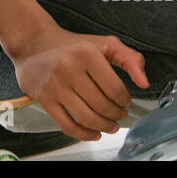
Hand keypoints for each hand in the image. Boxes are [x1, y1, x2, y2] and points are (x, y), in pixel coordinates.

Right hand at [11, 24, 149, 140]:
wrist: (32, 42)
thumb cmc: (70, 44)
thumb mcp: (103, 43)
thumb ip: (129, 58)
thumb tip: (144, 83)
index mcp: (87, 53)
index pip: (115, 89)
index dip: (125, 101)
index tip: (125, 102)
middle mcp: (69, 68)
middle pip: (102, 106)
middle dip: (116, 115)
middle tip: (119, 116)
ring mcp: (54, 85)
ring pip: (87, 118)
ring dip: (104, 127)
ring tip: (110, 125)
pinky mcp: (44, 98)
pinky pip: (67, 125)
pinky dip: (84, 134)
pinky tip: (93, 133)